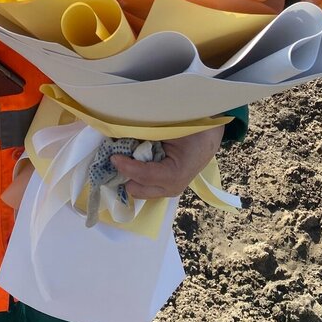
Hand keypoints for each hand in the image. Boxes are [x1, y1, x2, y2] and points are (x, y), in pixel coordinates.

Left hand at [110, 126, 224, 199]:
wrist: (209, 136)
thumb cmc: (192, 131)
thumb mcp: (168, 130)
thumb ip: (145, 135)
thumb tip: (118, 136)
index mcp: (175, 174)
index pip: (143, 176)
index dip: (125, 166)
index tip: (113, 156)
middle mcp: (171, 188)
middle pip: (136, 190)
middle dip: (125, 174)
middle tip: (119, 155)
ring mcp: (169, 190)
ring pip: (139, 190)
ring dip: (130, 175)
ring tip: (128, 156)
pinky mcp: (166, 187)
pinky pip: (145, 185)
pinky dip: (137, 173)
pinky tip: (137, 159)